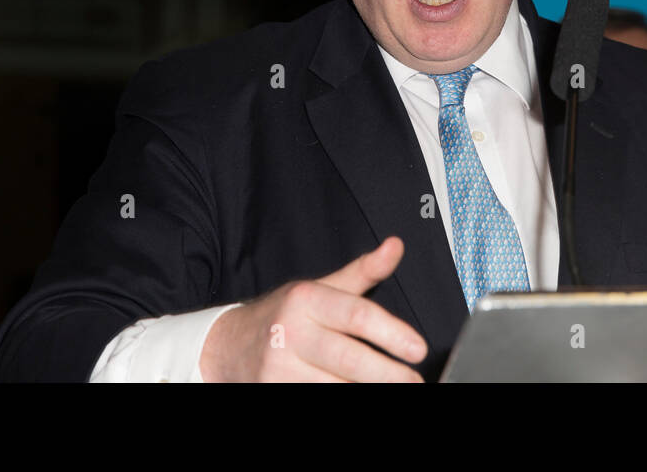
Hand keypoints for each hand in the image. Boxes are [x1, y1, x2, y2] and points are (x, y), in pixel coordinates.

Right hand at [199, 236, 427, 381]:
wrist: (228, 345)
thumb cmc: (285, 315)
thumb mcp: (320, 287)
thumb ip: (363, 271)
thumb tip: (396, 246)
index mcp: (305, 301)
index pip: (354, 315)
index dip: (390, 332)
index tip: (418, 348)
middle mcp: (290, 335)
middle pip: (347, 359)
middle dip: (386, 375)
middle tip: (415, 382)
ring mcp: (278, 371)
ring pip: (334, 389)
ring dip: (366, 391)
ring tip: (394, 391)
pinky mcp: (272, 392)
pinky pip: (316, 400)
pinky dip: (341, 399)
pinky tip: (358, 394)